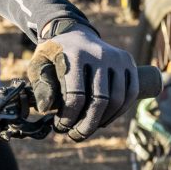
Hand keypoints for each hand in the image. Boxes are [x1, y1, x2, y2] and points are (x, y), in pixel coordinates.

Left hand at [26, 25, 138, 140]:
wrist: (73, 33)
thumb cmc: (54, 55)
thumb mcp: (39, 65)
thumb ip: (40, 85)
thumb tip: (45, 109)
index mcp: (74, 54)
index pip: (76, 95)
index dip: (68, 118)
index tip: (60, 127)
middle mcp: (99, 54)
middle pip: (99, 100)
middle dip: (87, 125)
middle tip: (75, 136)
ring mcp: (116, 57)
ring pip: (117, 100)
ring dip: (103, 121)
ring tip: (88, 129)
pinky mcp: (128, 61)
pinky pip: (131, 93)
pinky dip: (120, 112)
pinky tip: (104, 120)